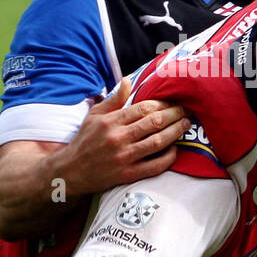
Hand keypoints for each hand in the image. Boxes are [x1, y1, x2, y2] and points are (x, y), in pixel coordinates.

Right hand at [58, 77, 191, 195]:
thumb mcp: (94, 115)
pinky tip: (175, 149)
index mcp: (111, 121)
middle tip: (185, 111)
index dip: (162, 104)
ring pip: (157, 142)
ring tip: (185, 125)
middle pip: (154, 123)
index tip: (172, 102)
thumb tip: (128, 81)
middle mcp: (118, 138)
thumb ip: (114, 99)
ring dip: (175, 132)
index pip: (143, 108)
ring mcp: (124, 157)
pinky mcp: (128, 175)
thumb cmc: (85, 140)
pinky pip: (154, 166)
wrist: (71, 171)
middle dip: (174, 115)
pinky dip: (168, 157)